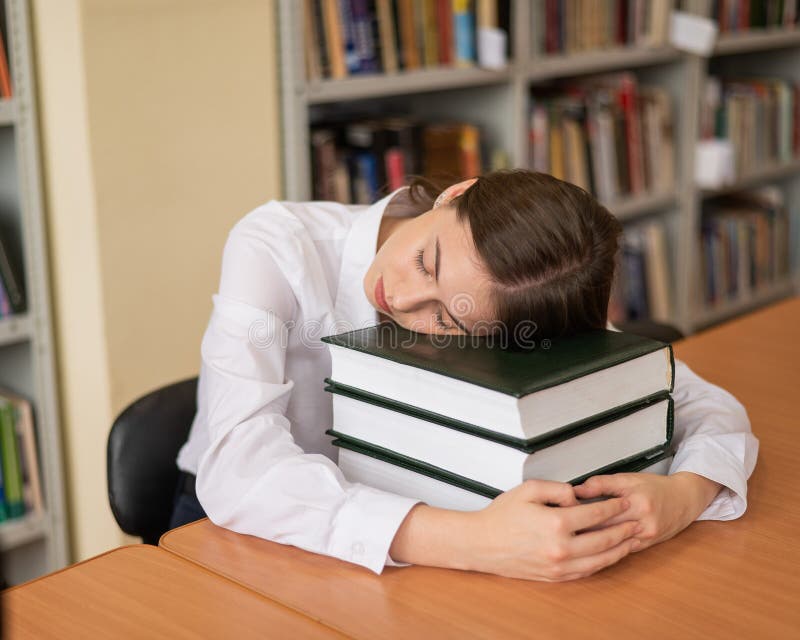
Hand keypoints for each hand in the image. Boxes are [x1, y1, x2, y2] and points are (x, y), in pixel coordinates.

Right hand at [463, 480, 639, 581]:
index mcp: (556, 523)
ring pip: (599, 559)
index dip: (613, 507)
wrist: (481, 544)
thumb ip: (557, 489)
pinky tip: (608, 556)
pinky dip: (602, 564)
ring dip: (619, 550)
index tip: (622, 502)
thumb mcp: (528, 489)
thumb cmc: (500, 517)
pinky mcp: (554, 577)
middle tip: (636, 522)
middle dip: (624, 530)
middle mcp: (561, 548)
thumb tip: (576, 496)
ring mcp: (558, 566)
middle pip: (604, 539)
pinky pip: (586, 572)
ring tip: (631, 541)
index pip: (595, 514)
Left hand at [573, 472, 722, 552]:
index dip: (579, 513)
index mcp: (637, 502)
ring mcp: (645, 536)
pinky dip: (604, 549)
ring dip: (590, 543)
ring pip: (612, 542)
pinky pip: (620, 550)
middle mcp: (642, 521)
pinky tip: (587, 550)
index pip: (602, 510)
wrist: (684, 500)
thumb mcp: (628, 478)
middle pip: (605, 528)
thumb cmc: (656, 487)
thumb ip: (601, 483)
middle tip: (558, 531)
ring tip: (568, 542)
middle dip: (581, 530)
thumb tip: (577, 490)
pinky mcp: (645, 545)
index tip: (560, 514)